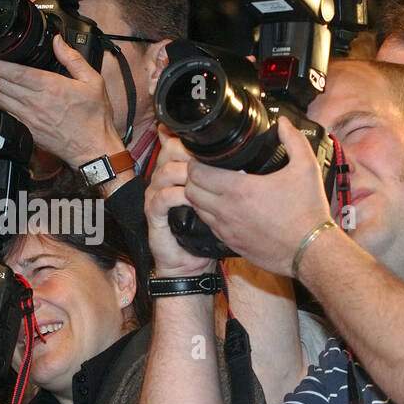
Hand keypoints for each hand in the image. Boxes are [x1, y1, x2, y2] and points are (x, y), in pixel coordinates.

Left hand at [0, 35, 123, 167]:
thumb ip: (73, 58)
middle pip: (2, 84)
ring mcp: (30, 119)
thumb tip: (58, 41)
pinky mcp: (28, 130)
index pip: (14, 73)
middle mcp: (36, 103)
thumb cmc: (95, 118)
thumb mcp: (93, 81)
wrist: (93, 149)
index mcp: (51, 87)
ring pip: (1, 99)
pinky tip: (0, 96)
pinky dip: (0, 102)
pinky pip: (7, 113)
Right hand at [143, 129, 216, 277]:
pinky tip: (191, 198)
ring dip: (185, 173)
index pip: (179, 142)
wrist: (188, 263)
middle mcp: (164, 179)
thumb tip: (249, 159)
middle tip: (210, 160)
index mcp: (178, 170)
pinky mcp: (154, 214)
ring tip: (204, 179)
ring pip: (165, 171)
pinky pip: (162, 198)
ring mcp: (157, 195)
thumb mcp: (220, 201)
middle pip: (169, 150)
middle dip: (189, 152)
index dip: (193, 140)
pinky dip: (177, 196)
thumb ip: (228, 179)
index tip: (218, 144)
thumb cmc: (204, 232)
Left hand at [183, 117, 334, 274]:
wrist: (310, 251)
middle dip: (193, 177)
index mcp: (239, 190)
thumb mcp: (306, 168)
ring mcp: (226, 229)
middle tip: (205, 170)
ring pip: (196, 209)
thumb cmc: (308, 211)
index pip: (196, 172)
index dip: (196, 162)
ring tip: (213, 187)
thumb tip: (282, 122)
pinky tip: (224, 207)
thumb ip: (293, 140)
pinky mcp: (230, 243)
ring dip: (199, 196)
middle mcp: (226, 211)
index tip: (204, 157)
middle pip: (189, 190)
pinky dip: (209, 214)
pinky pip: (208, 225)